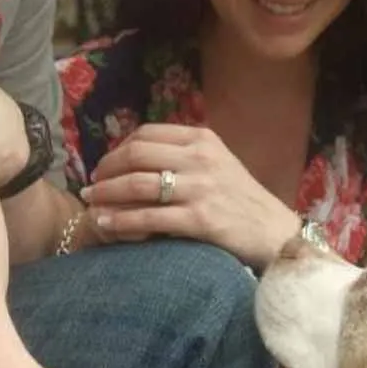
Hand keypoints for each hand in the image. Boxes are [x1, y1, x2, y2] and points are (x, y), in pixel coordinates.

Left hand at [82, 123, 302, 269]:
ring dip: (106, 194)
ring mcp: (200, 188)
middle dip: (105, 170)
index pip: (146, 134)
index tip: (105, 166)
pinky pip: (148, 216)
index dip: (117, 149)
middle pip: (135, 155)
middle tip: (91, 185)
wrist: (275, 233)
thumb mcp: (218, 163)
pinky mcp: (200, 218)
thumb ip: (184, 155)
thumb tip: (136, 157)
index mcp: (202, 139)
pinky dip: (121, 220)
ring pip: (137, 184)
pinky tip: (106, 223)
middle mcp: (200, 158)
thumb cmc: (242, 201)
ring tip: (91, 203)